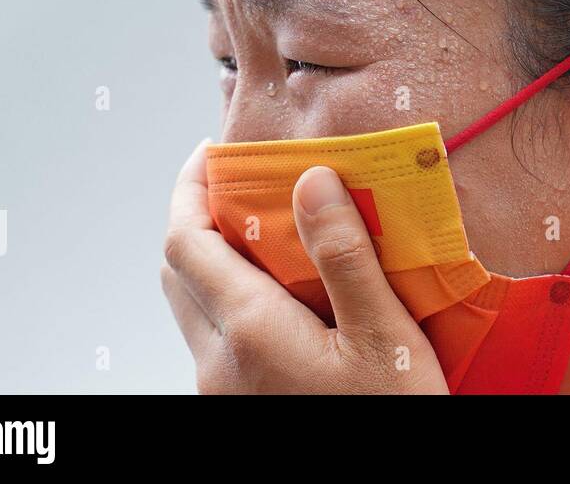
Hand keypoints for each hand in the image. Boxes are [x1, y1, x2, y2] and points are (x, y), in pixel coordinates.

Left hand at [161, 139, 447, 393]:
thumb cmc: (394, 417)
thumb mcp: (384, 334)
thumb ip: (344, 255)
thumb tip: (310, 179)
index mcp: (250, 331)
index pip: (184, 240)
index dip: (188, 188)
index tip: (211, 152)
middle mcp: (218, 362)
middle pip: (175, 270)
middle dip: (194, 216)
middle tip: (236, 182)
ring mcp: (220, 392)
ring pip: (191, 307)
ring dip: (210, 257)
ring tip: (266, 230)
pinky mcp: (236, 409)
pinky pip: (213, 338)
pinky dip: (228, 296)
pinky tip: (283, 293)